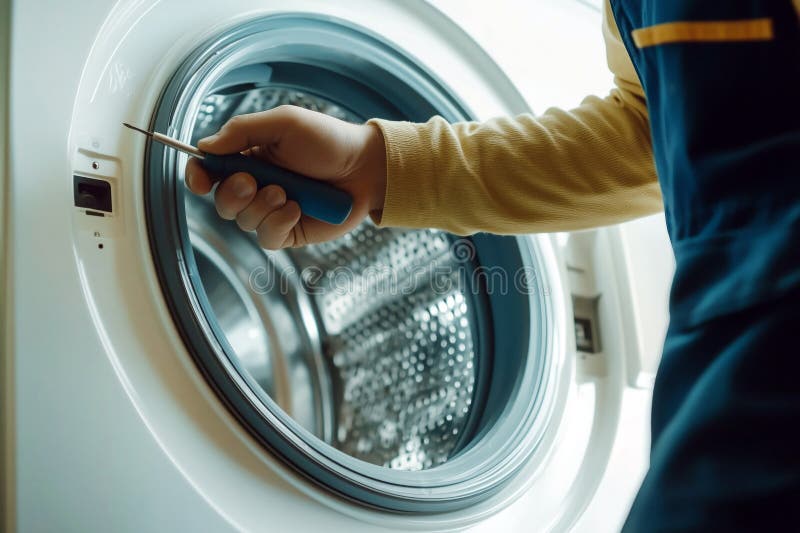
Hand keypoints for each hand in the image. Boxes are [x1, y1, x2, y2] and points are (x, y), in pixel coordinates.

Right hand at [185, 105, 386, 248]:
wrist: (365, 168)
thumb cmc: (328, 140)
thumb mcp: (284, 123)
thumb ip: (242, 130)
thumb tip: (204, 146)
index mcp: (250, 157)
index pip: (210, 171)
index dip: (197, 176)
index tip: (198, 180)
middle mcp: (257, 186)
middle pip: (221, 201)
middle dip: (232, 194)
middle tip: (253, 182)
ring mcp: (272, 211)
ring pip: (243, 220)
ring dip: (262, 206)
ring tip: (288, 193)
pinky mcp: (289, 231)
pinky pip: (267, 237)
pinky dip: (278, 223)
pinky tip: (297, 210)